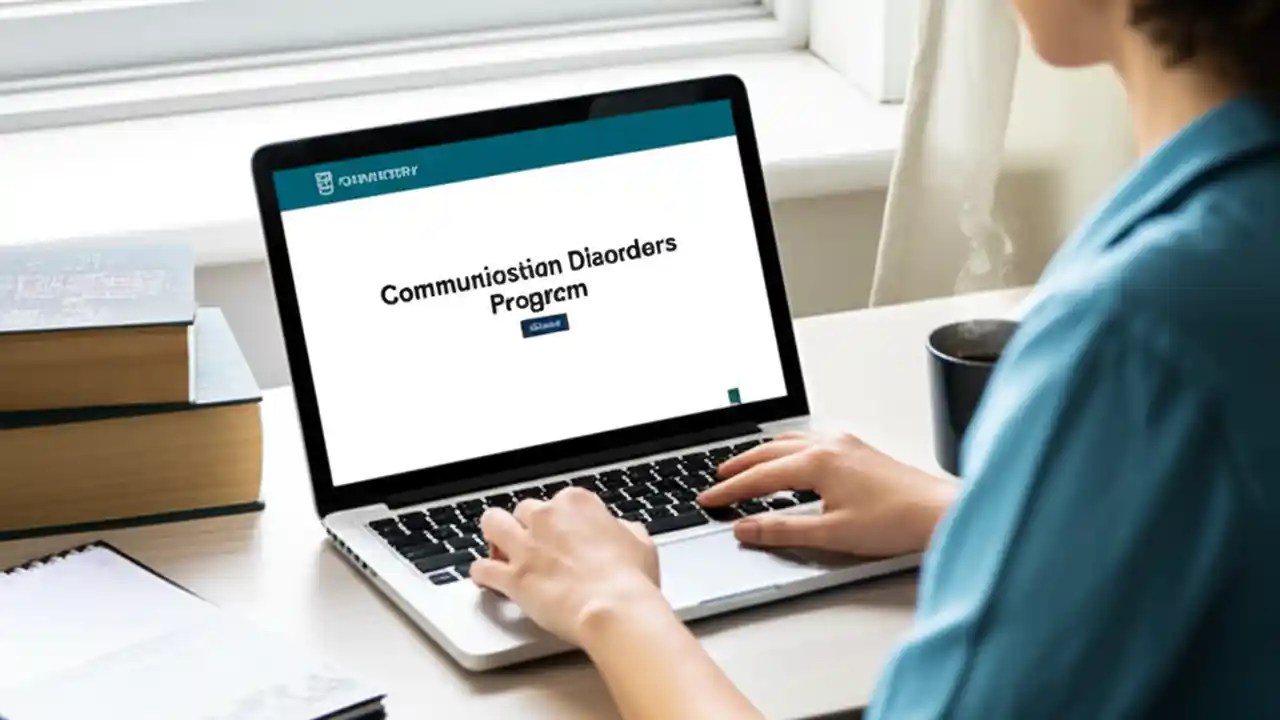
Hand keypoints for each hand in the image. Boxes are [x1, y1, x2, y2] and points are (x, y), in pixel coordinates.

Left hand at [471, 488, 667, 646]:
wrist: (614, 610)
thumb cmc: (630, 580)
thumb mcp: (640, 542)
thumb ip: (623, 530)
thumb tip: (621, 531)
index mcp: (577, 503)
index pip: (559, 501)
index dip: (562, 521)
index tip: (565, 535)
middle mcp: (546, 517)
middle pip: (525, 510)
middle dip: (529, 527)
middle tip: (537, 546)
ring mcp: (525, 545)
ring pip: (492, 523)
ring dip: (495, 535)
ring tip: (500, 549)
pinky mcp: (512, 576)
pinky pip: (481, 568)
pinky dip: (482, 574)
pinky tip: (487, 581)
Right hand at [699, 432, 957, 556]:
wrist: (939, 513)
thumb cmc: (895, 522)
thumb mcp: (831, 533)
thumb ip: (783, 530)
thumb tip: (747, 529)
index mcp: (817, 462)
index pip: (760, 477)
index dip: (731, 491)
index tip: (709, 499)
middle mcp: (829, 446)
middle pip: (770, 452)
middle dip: (741, 466)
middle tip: (718, 479)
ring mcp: (845, 445)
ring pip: (790, 441)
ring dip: (764, 453)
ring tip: (746, 465)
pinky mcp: (859, 451)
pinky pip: (811, 441)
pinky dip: (788, 449)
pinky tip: (791, 458)